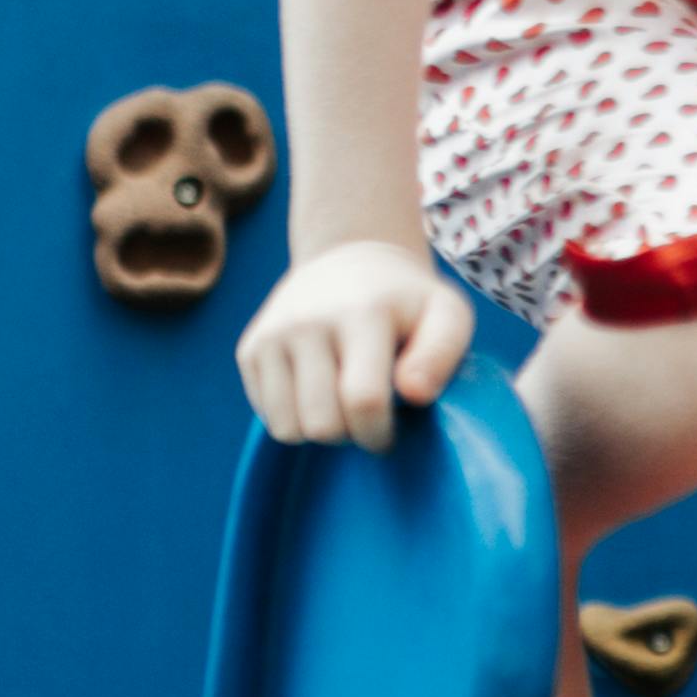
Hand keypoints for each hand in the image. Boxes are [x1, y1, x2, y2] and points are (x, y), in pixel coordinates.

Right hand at [237, 234, 473, 447]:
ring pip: (287, 428)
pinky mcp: (249, 349)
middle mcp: (307, 320)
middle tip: (366, 415)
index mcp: (361, 312)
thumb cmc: (407, 302)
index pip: (363, 400)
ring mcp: (272, 334)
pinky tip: (316, 391)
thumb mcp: (447, 315)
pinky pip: (268, 417)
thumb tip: (413, 394)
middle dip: (350, 436)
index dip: (379, 434)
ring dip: (320, 432)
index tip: (390, 432)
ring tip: (341, 404)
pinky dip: (295, 418)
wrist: (349, 260)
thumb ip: (442, 353)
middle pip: (322, 423)